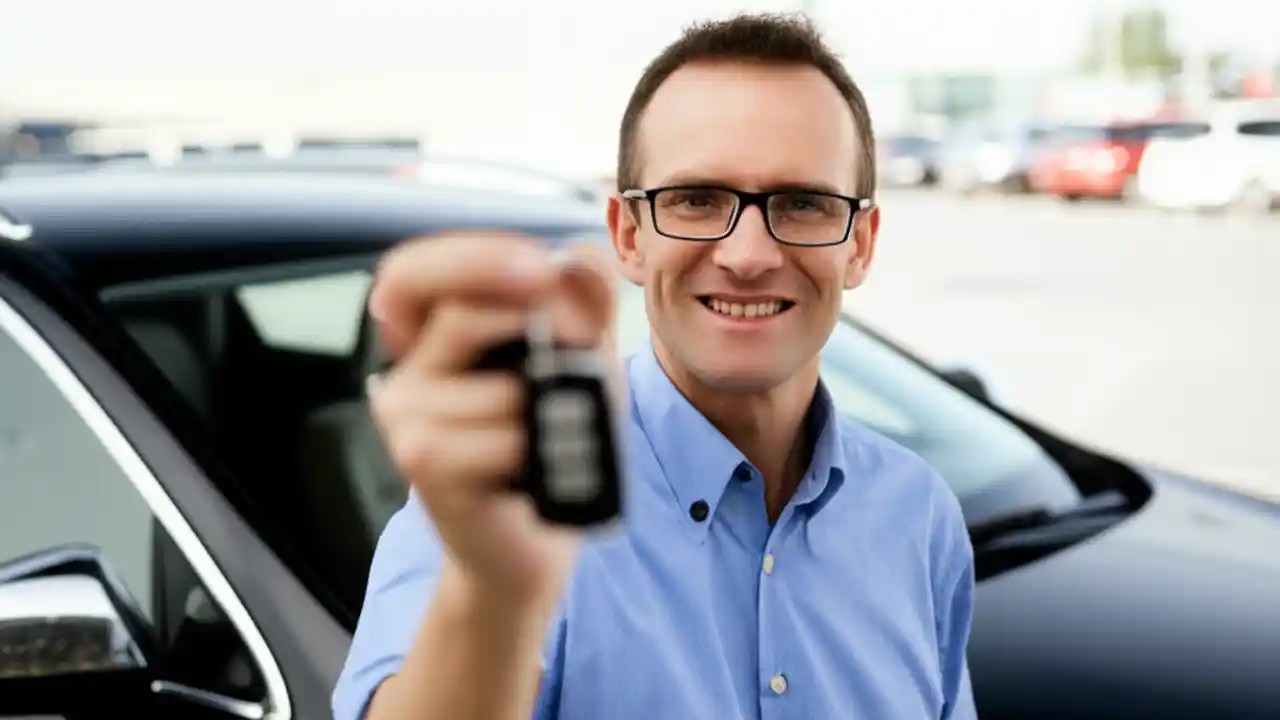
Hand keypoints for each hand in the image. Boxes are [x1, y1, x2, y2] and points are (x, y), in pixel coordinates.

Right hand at [365, 230, 617, 606]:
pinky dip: (542, 451)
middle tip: (582, 345)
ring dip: (553, 407)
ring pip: (500, 385)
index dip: (470, 258)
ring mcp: (405, 420)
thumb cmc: (550, 443)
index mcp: (429, 335)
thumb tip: (573, 258)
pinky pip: (505, 438)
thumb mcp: (579, 358)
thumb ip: (582, 302)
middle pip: (455, 313)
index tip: (540, 268)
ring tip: (556, 434)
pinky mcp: (422, 465)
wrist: (531, 544)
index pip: (412, 273)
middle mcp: (405, 372)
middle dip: (539, 325)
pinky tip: (534, 470)